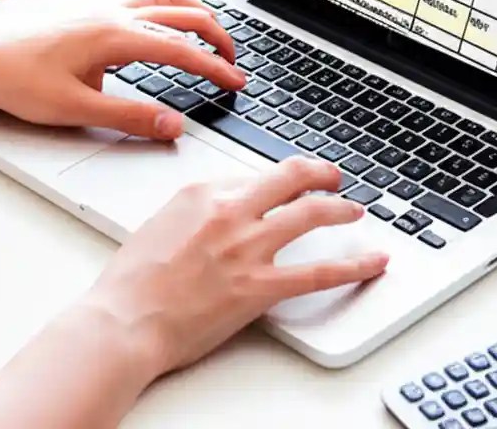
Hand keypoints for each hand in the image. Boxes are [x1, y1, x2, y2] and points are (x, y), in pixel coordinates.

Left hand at [0, 0, 244, 138]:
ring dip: (195, 13)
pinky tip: (168, 25)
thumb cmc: (18, 81)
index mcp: (115, 37)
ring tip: (214, 34)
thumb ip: (131, 118)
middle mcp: (113, 17)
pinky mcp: (92, 16)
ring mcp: (103, 12)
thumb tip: (173, 126)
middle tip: (234, 62)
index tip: (236, 82)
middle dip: (216, 36)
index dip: (215, 67)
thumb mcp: (77, 109)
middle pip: (182, 16)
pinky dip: (169, 7)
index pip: (180, 50)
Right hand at [80, 157, 389, 375]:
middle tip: (332, 179)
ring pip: (312, 214)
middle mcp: (230, 212)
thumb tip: (219, 217)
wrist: (124, 321)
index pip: (253, 176)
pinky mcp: (260, 286)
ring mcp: (248, 247)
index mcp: (201, 193)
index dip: (276, 181)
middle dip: (319, 174)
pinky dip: (354, 266)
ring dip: (340, 209)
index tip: (286, 185)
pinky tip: (372, 262)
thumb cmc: (130, 285)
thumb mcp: (157, 227)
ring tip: (354, 211)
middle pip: (290, 178)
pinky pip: (320, 272)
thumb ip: (194, 215)